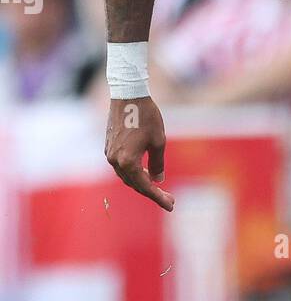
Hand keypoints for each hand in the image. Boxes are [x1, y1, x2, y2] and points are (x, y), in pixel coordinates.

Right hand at [104, 96, 174, 210]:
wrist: (128, 94)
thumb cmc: (147, 116)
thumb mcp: (159, 141)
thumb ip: (157, 164)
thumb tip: (158, 180)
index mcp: (128, 162)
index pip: (145, 186)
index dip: (159, 198)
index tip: (171, 206)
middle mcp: (115, 161)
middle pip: (134, 184)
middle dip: (152, 192)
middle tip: (169, 199)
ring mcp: (110, 154)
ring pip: (127, 176)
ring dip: (142, 183)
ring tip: (158, 188)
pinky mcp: (109, 147)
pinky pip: (121, 166)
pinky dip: (133, 173)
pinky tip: (145, 172)